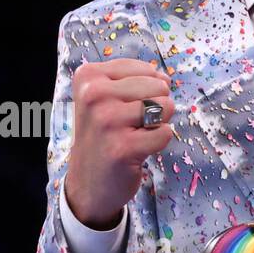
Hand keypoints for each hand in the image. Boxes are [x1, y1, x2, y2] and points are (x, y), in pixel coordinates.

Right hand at [65, 58, 174, 227]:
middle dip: (154, 107)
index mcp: (89, 77)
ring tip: (134, 136)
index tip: (122, 109)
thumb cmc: (102, 136)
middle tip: (130, 126)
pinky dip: (158, 143)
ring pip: (165, 107)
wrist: (88, 183)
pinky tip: (137, 150)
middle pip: (159, 86)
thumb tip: (166, 78)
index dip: (146, 92)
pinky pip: (165, 133)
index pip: (145, 69)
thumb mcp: (106, 98)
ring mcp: (107, 121)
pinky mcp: (123, 147)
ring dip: (157, 124)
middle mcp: (94, 94)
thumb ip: (135, 80)